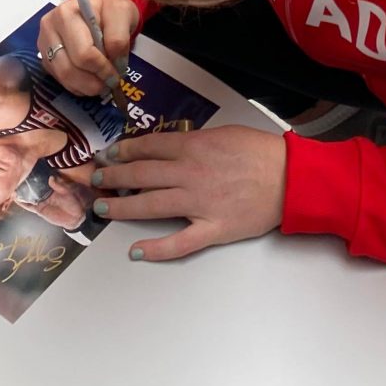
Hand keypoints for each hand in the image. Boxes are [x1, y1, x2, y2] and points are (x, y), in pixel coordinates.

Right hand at [40, 0, 139, 98]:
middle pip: (68, 68)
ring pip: (63, 77)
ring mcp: (45, 44)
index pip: (83, 53)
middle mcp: (49, 28)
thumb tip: (114, 64)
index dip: (101, 69)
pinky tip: (90, 79)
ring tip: (102, 82)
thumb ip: (118, 38)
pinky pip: (60, 80)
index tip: (116, 74)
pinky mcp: (46, 58)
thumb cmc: (108, 8)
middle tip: (110, 83)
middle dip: (93, 82)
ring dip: (86, 86)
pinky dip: (78, 86)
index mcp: (66, 14)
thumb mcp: (121, 13)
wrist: (96, 6)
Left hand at [87, 126, 286, 260]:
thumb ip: (194, 142)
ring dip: (124, 206)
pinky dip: (157, 249)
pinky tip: (137, 251)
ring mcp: (199, 204)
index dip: (124, 151)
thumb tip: (170, 148)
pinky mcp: (212, 229)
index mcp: (193, 146)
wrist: (290, 178)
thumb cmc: (259, 152)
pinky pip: (179, 243)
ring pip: (152, 205)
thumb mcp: (223, 134)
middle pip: (142, 174)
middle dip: (114, 177)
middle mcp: (190, 174)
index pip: (148, 147)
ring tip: (104, 208)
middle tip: (96, 180)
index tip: (109, 155)